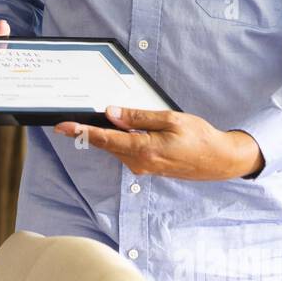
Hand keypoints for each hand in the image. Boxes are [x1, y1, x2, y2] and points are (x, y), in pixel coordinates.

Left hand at [54, 106, 263, 180]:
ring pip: (115, 148)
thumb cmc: (200, 138)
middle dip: (87, 132)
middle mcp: (139, 163)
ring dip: (103, 136)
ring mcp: (142, 167)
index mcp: (144, 150)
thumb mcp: (170, 120)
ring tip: (88, 123)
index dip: (82, 131)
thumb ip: (138, 117)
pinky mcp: (146, 167)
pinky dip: (117, 141)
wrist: (219, 161)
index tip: (62, 127)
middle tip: (66, 122)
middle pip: (106, 145)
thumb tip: (112, 113)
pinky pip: (126, 151)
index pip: (105, 139)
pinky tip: (117, 129)